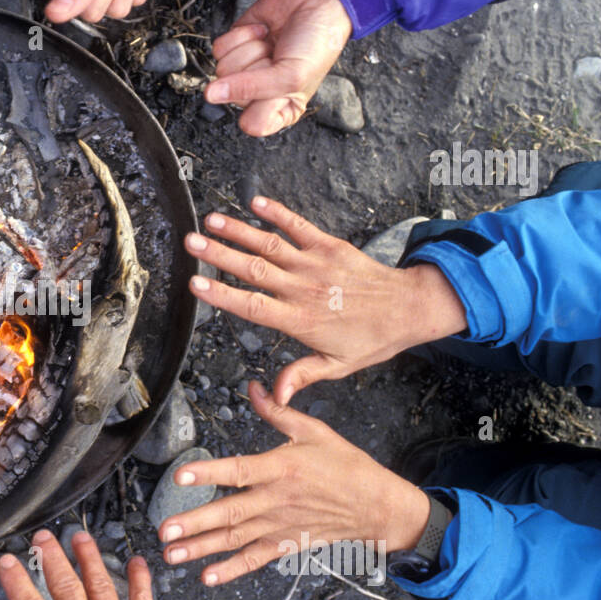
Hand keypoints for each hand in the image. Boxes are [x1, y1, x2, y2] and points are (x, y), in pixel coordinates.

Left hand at [159, 381, 430, 584]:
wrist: (377, 506)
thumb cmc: (346, 465)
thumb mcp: (315, 431)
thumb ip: (278, 412)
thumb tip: (253, 388)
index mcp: (282, 468)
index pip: (238, 470)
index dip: (208, 473)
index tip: (179, 476)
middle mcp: (278, 500)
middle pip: (231, 512)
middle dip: (195, 522)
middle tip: (165, 529)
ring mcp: (281, 525)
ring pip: (236, 538)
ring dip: (201, 548)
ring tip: (170, 554)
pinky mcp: (286, 544)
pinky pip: (255, 559)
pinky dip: (231, 570)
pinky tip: (207, 577)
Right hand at [187, 195, 465, 403]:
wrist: (410, 307)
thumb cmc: (372, 338)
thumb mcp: (337, 365)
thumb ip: (301, 375)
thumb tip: (275, 397)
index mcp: (300, 320)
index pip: (253, 306)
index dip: (222, 295)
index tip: (195, 284)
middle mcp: (303, 288)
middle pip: (253, 270)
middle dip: (219, 254)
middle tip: (190, 242)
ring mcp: (315, 264)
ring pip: (270, 244)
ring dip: (238, 231)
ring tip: (210, 219)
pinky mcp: (329, 245)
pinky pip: (299, 226)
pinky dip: (277, 213)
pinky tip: (255, 202)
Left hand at [206, 0, 352, 136]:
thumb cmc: (318, 42)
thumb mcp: (291, 74)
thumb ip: (250, 88)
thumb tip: (212, 95)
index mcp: (281, 108)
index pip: (251, 123)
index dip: (258, 102)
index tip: (272, 88)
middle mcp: (260, 91)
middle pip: (231, 94)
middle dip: (256, 69)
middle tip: (277, 58)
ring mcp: (246, 66)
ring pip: (222, 70)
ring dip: (249, 50)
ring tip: (272, 44)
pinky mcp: (237, 44)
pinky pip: (220, 48)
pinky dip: (241, 36)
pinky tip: (262, 32)